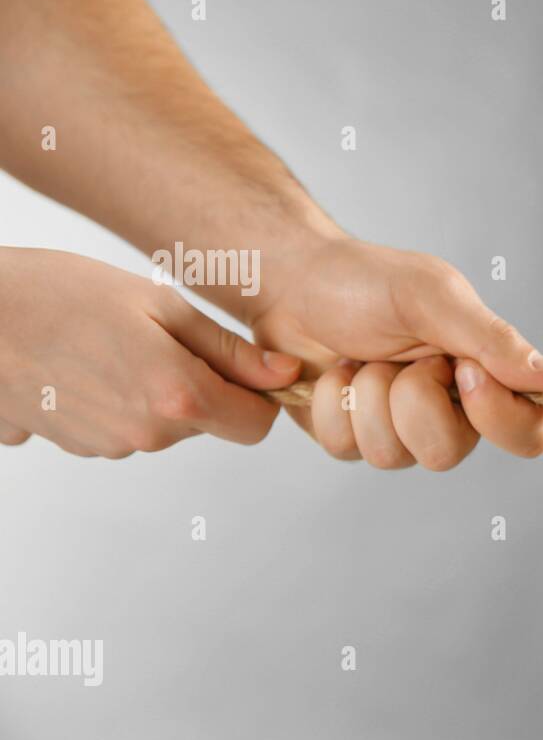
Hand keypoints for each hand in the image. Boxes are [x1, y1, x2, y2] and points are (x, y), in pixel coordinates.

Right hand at [0, 247, 300, 456]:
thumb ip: (230, 351)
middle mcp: (146, 435)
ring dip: (151, 391)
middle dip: (197, 386)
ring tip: (110, 343)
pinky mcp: (75, 445)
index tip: (237, 367)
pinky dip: (113, 399)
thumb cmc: (60, 294)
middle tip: (155, 336)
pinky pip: (119, 426)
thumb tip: (285, 376)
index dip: (254, 396)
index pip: (255, 427)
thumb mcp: (159, 305)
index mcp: (177, 399)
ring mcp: (106, 445)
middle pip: (205, 422)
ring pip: (161, 424)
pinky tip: (83, 362)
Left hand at [248, 235, 542, 469]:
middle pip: (448, 454)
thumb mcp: (434, 298)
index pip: (529, 433)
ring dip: (366, 397)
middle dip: (409, 399)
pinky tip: (332, 372)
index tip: (461, 370)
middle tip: (396, 356)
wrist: (291, 281)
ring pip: (392, 456)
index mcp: (486, 376)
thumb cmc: (368, 280)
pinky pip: (345, 448)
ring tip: (360, 357)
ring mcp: (399, 430)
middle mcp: (451, 412)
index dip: (499, 417)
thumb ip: (495, 341)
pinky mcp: (352, 437)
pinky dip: (331, 402)